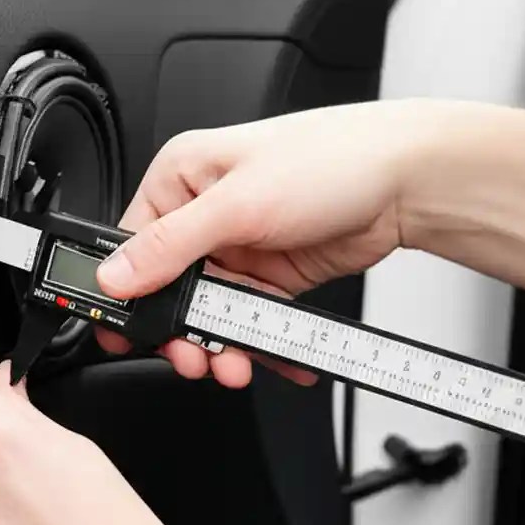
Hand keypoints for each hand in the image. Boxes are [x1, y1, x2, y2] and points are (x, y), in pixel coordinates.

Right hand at [95, 100, 431, 387]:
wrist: (409, 182)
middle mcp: (203, 214)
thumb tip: (115, 275)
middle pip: (167, 291)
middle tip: (192, 357)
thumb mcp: (237, 205)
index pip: (130, 248)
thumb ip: (170, 246)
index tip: (128, 336)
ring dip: (217, 346)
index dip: (127, 296)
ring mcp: (237, 248)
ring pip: (206, 313)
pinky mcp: (268, 276)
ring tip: (233, 364)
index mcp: (179, 180)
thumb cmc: (332, 160)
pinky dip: (255, 344)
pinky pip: (247, 320)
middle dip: (179, 331)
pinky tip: (268, 358)